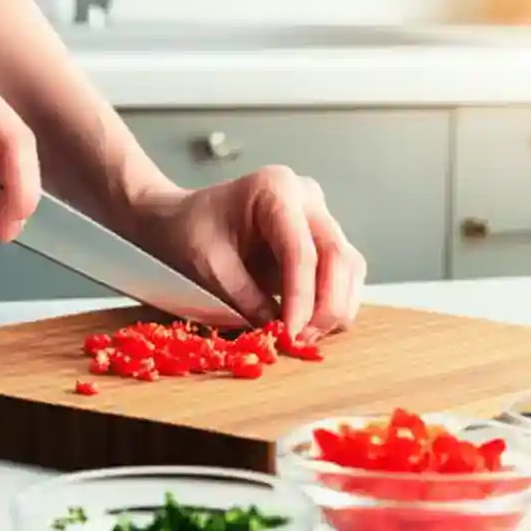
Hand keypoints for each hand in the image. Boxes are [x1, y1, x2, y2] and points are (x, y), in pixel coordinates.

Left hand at [132, 166, 366, 340]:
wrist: (181, 220)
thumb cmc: (188, 233)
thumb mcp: (208, 267)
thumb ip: (246, 299)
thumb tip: (282, 332)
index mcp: (275, 189)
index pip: (300, 250)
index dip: (300, 297)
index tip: (290, 334)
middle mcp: (306, 198)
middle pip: (337, 256)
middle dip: (325, 306)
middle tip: (300, 341)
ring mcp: (318, 217)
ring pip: (349, 266)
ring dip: (335, 307)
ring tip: (303, 337)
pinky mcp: (321, 240)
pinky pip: (343, 274)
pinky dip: (334, 303)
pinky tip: (312, 325)